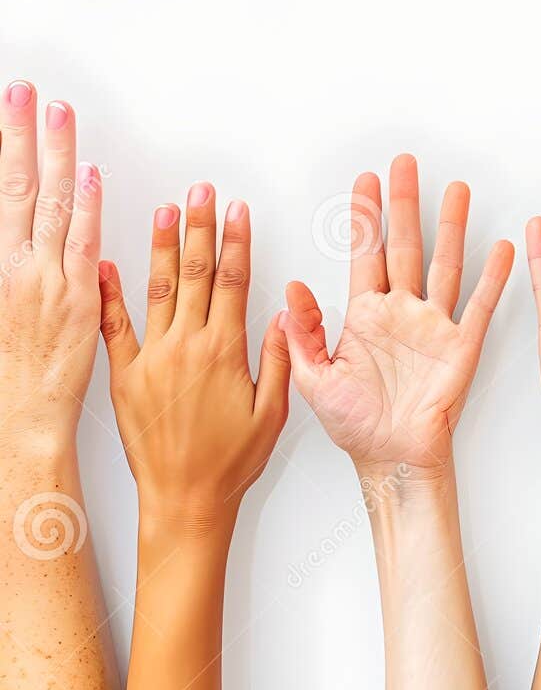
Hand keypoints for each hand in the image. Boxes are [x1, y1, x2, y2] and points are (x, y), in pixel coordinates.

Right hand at [0, 82, 101, 445]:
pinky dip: (87, 209)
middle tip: (26, 93)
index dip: (8, 149)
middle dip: (22, 136)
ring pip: (51, 208)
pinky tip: (91, 175)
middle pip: (20, 187)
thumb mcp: (10, 308)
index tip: (11, 112)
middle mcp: (18, 267)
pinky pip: (83, 247)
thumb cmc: (13, 373)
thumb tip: (23, 233)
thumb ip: (19, 266)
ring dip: (57, 157)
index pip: (5, 193)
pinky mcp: (75, 304)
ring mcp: (45, 283)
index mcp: (3, 267)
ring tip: (58, 114)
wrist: (20, 420)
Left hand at [98, 186, 289, 513]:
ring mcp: (151, 358)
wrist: (185, 497)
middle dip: (199, 227)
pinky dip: (109, 293)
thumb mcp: (273, 412)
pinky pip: (113, 327)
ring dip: (160, 245)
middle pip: (194, 273)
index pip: (233, 282)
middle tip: (200, 192)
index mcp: (225, 352)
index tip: (236, 211)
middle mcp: (187, 347)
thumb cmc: (230, 461)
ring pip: (156, 289)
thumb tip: (284, 314)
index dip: (235, 242)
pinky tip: (107, 265)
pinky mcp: (124, 375)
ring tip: (164, 210)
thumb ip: (279, 359)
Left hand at [284, 155, 514, 475]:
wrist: (392, 460)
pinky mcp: (462, 346)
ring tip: (457, 189)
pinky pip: (480, 305)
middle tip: (405, 164)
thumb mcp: (313, 380)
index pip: (364, 253)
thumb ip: (303, 336)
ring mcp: (433, 326)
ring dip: (452, 226)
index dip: (364, 217)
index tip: (364, 180)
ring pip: (445, 264)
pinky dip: (494, 277)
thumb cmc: (355, 426)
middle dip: (405, 204)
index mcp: (363, 316)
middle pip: (405, 245)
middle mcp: (400, 312)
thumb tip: (291, 292)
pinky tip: (503, 248)